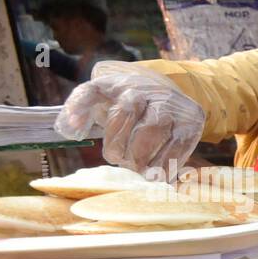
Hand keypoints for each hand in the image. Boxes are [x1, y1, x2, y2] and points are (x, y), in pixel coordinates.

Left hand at [56, 62, 206, 178]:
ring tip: (137, 169)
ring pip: (151, 128)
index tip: (71, 133)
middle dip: (117, 143)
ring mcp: (170, 103)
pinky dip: (164, 164)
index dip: (78, 108)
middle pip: (126, 111)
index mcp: (115, 83)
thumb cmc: (130, 107)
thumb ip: (83, 113)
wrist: (172, 94)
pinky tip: (157, 174)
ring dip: (140, 155)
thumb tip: (67, 131)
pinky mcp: (190, 121)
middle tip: (116, 158)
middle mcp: (143, 88)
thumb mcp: (105, 103)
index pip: (92, 90)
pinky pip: (176, 145)